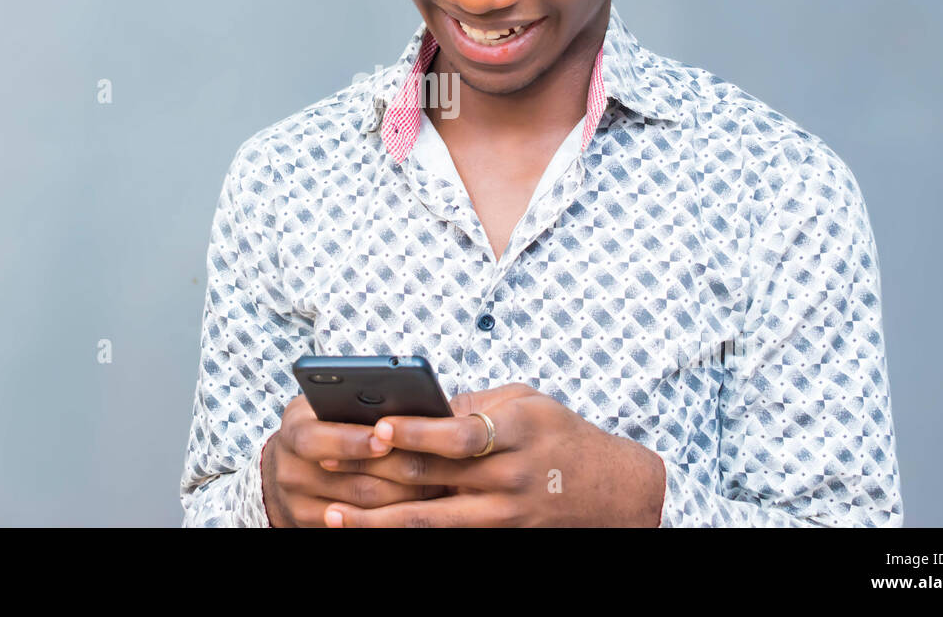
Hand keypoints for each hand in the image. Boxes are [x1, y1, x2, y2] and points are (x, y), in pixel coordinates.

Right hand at [259, 393, 448, 526]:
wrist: (286, 467)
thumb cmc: (319, 425)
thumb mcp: (325, 406)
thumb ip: (354, 405)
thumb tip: (406, 401)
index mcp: (293, 431)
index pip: (317, 439)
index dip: (353, 441)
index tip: (386, 438)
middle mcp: (290, 471)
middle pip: (353, 482)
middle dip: (399, 472)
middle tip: (436, 463)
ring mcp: (299, 505)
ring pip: (365, 509)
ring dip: (406, 497)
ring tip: (441, 482)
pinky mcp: (311, 526)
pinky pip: (360, 526)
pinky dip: (393, 515)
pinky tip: (420, 502)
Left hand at [317, 382, 666, 526]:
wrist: (614, 492)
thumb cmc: (562, 435)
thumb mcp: (526, 402)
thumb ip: (473, 405)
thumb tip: (416, 407)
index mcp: (516, 432)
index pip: (459, 434)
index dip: (417, 431)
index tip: (377, 426)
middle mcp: (509, 477)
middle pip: (433, 478)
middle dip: (377, 473)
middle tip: (329, 466)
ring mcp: (504, 515)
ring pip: (429, 521)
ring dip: (377, 520)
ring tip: (333, 515)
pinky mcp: (498, 537)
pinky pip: (443, 538)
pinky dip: (404, 535)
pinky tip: (370, 533)